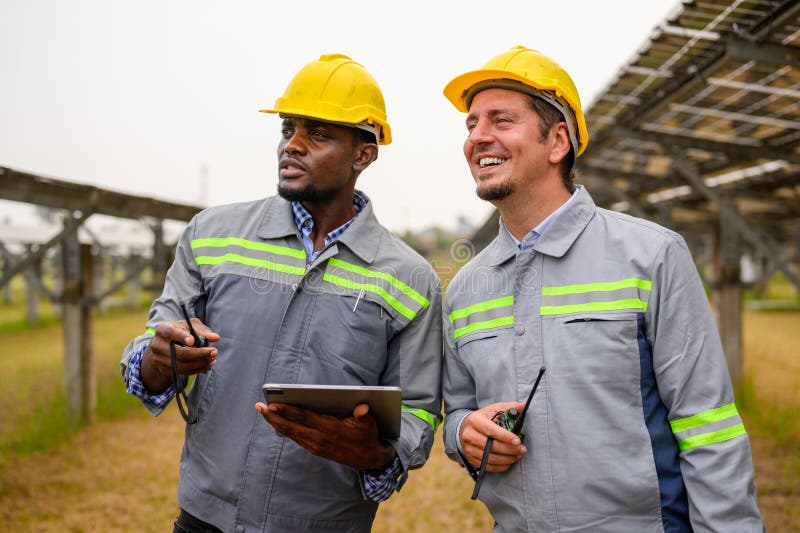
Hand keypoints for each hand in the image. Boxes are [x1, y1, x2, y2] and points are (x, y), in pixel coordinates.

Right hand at [140, 319, 219, 393]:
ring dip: (200, 363)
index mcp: (163, 329)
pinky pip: (182, 372)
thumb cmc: (180, 331)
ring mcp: (159, 359)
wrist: (164, 345)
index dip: (181, 337)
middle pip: (179, 353)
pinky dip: (197, 369)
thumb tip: (216, 338)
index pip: (171, 333)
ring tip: (213, 359)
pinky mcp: (163, 370)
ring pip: (182, 365)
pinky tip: (207, 364)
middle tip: (215, 352)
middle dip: (199, 354)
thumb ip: (202, 330)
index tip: (193, 341)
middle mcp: (157, 345)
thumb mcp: (190, 326)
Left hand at [255, 402, 396, 470]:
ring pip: (291, 433)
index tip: (273, 404)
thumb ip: (363, 414)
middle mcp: (319, 439)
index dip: (287, 411)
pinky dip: (285, 429)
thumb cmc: (367, 436)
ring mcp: (316, 446)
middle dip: (274, 417)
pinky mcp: (316, 450)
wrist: (369, 459)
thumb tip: (363, 406)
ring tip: (264, 412)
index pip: (304, 418)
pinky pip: (296, 438)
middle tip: (259, 407)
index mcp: (330, 429)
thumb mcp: (369, 424)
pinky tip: (277, 422)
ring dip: (276, 423)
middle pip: (291, 427)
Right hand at [460, 401, 526, 472]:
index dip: (505, 436)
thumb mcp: (493, 409)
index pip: (491, 430)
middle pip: (491, 446)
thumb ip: (509, 407)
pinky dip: (501, 466)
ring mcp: (469, 449)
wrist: (464, 428)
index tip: (518, 440)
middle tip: (522, 449)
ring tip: (518, 455)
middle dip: (509, 449)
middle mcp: (469, 435)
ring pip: (490, 458)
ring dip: (507, 459)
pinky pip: (488, 466)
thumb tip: (524, 405)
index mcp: (475, 420)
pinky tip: (510, 461)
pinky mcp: (471, 459)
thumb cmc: (483, 419)